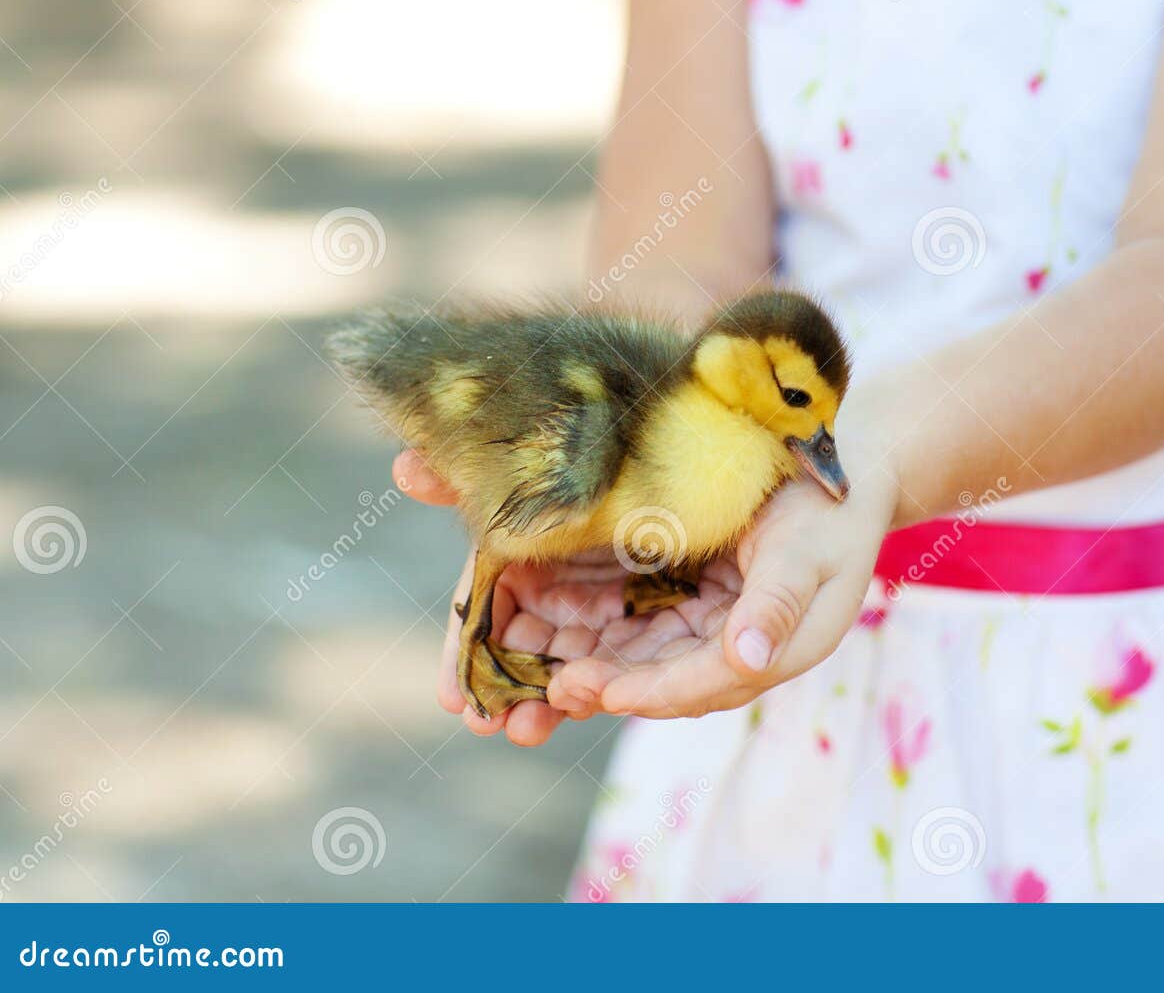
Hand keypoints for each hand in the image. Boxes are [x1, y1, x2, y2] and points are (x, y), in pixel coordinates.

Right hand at [396, 450, 741, 745]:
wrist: (758, 446)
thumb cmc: (659, 441)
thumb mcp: (583, 458)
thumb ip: (493, 474)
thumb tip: (402, 471)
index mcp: (544, 539)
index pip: (491, 600)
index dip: (469, 646)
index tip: (453, 692)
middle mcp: (579, 574)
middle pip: (531, 643)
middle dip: (506, 688)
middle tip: (486, 721)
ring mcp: (624, 600)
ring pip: (578, 658)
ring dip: (550, 697)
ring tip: (526, 726)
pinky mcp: (674, 619)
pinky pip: (636, 658)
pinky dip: (613, 682)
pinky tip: (593, 700)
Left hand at [556, 454, 897, 719]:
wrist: (837, 474)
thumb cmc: (827, 507)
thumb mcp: (807, 548)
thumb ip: (778, 602)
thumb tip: (751, 659)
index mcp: (785, 645)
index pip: (715, 677)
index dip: (661, 689)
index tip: (609, 693)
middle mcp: (748, 649)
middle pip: (677, 682)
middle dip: (618, 688)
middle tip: (559, 689)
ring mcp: (720, 630)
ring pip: (655, 663)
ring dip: (607, 670)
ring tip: (552, 675)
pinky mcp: (698, 606)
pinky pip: (647, 631)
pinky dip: (608, 639)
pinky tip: (565, 635)